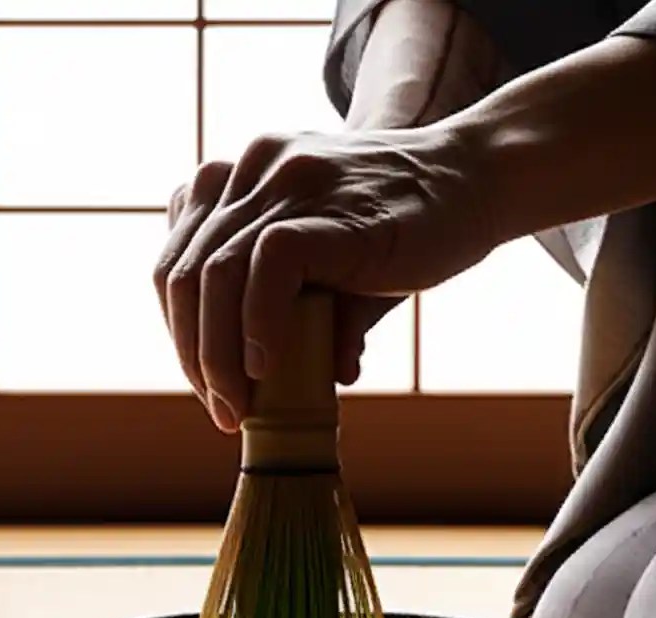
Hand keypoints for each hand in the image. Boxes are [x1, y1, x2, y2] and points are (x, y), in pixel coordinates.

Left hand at [155, 124, 501, 432]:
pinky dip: (256, 325)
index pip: (175, 259)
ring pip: (212, 274)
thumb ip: (319, 309)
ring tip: (238, 404)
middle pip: (179, 271)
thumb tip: (328, 377)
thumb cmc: (415, 225)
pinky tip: (266, 366)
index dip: (180, 330)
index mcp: (243, 177)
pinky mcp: (323, 208)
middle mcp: (252, 170)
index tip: (209, 382)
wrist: (480, 180)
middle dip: (191, 353)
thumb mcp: (345, 265)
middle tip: (221, 409)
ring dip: (214, 354)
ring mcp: (285, 181)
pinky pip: (266, 268)